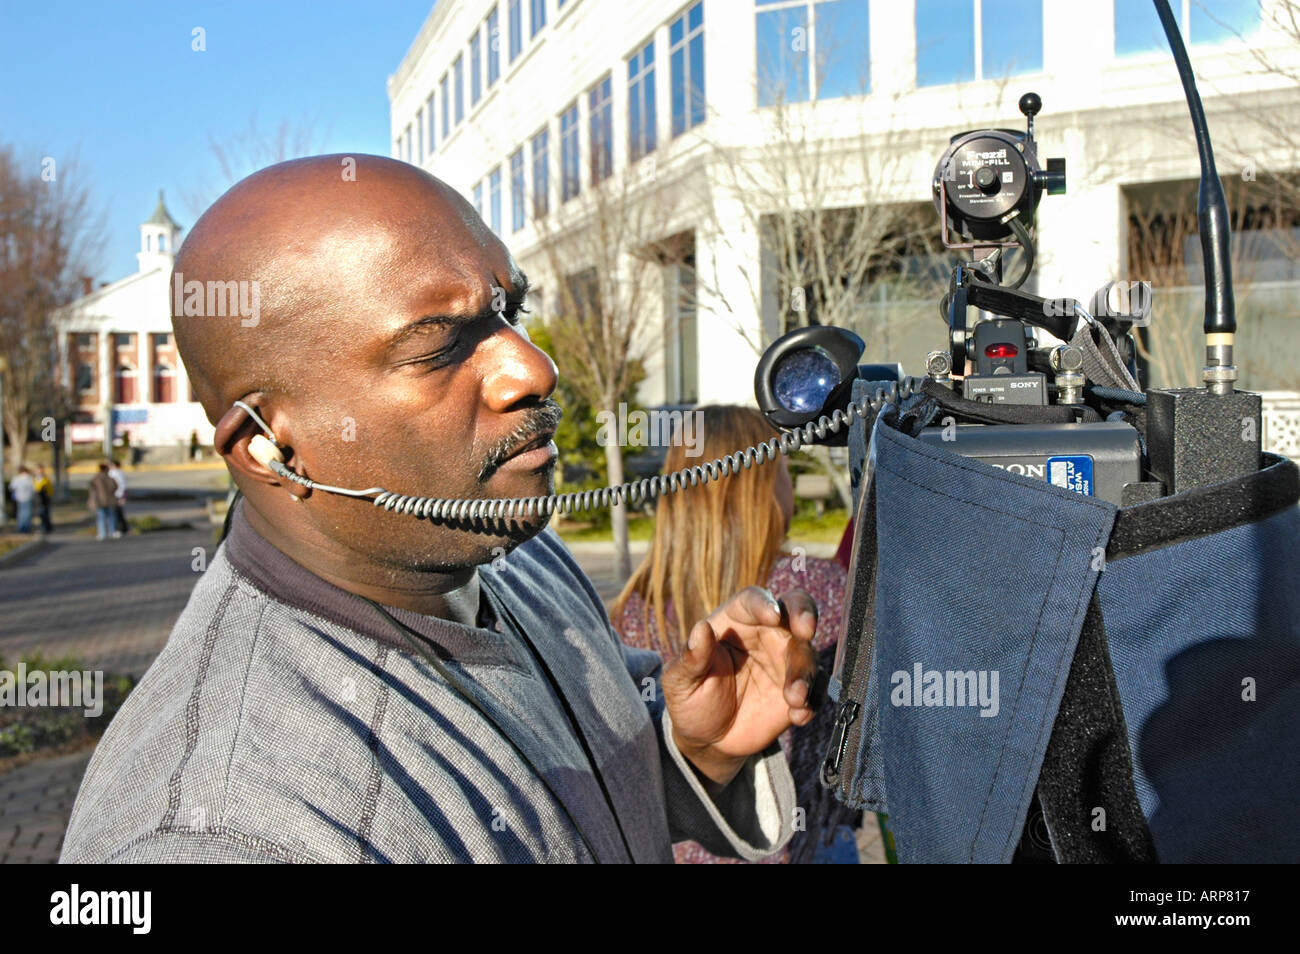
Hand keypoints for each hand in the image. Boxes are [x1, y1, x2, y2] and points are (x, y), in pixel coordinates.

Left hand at [662, 586, 818, 791]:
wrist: (708, 739)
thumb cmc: (691, 699)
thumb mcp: (680, 681)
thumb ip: (691, 658)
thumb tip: (700, 629)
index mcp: (735, 621)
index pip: (753, 600)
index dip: (764, 604)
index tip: (772, 616)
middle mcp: (766, 635)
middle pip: (795, 610)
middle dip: (805, 614)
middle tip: (806, 630)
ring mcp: (785, 663)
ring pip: (807, 654)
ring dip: (804, 673)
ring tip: (793, 698)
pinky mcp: (798, 693)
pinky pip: (815, 692)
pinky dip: (812, 702)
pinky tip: (798, 716)